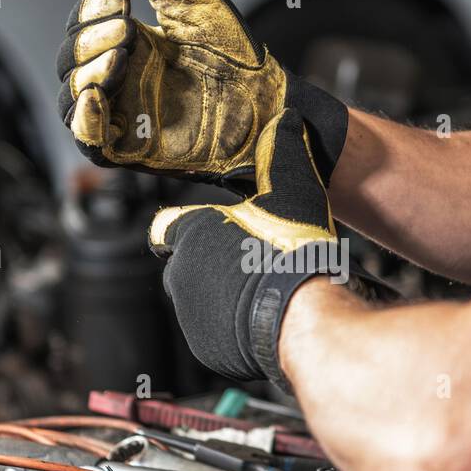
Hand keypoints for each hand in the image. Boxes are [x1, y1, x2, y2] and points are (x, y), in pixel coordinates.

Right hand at [56, 0, 346, 192]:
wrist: (269, 105)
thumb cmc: (238, 58)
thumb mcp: (198, 4)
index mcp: (130, 43)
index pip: (83, 24)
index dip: (91, 9)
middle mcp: (121, 79)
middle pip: (69, 60)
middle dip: (87, 40)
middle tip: (126, 30)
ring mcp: (124, 115)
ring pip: (72, 98)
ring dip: (85, 73)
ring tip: (119, 57)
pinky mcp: (134, 150)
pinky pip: (91, 142)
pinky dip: (84, 121)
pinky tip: (95, 97)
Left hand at [148, 108, 341, 384]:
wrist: (301, 317)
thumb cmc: (292, 249)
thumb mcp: (293, 187)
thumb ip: (284, 152)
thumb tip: (286, 120)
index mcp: (190, 234)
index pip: (168, 227)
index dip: (191, 227)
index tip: (212, 230)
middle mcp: (180, 275)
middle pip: (192, 267)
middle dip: (217, 265)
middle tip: (257, 262)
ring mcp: (191, 316)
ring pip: (206, 302)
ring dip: (228, 298)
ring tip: (268, 293)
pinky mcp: (207, 349)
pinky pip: (219, 336)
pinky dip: (236, 331)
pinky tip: (268, 320)